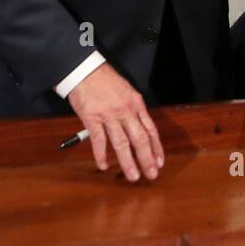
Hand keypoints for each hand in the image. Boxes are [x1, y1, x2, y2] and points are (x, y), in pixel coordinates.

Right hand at [67, 63, 164, 181]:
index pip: (150, 129)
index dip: (156, 148)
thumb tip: (140, 127)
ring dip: (128, 162)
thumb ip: (133, 109)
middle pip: (140, 139)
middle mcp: (125, 111)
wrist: (85, 69)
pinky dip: (101, 154)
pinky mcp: (92, 118)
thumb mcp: (127, 91)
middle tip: (151, 175)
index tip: (159, 162)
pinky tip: (103, 166)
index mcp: (136, 104)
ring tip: (133, 176)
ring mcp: (109, 115)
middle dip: (147, 159)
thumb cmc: (105, 80)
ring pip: (122, 143)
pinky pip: (99, 140)